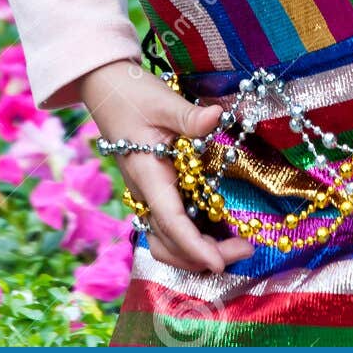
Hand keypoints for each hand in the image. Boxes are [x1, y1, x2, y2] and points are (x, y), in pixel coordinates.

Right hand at [80, 58, 254, 273]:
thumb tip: (216, 117)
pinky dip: (190, 240)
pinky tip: (215, 233)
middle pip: (170, 243)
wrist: (106, 89)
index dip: (193, 246)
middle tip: (246, 250)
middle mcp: (146, 194)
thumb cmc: (132, 94)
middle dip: (203, 256)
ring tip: (234, 247)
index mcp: (147, 176)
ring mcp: (148, 195)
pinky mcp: (154, 191)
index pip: (171, 221)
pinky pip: (169, 228)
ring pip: (166, 242)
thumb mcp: (162, 100)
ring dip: (195, 253)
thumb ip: (188, 116)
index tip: (218, 262)